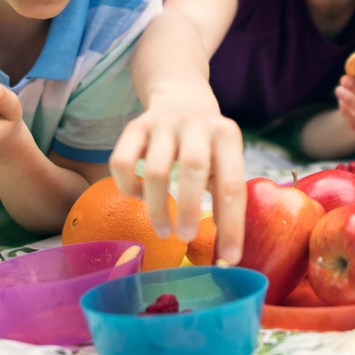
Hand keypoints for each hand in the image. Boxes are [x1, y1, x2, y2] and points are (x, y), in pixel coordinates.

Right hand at [108, 89, 245, 264]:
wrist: (181, 96)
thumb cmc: (208, 145)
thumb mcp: (225, 162)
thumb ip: (225, 199)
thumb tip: (227, 254)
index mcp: (227, 135)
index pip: (232, 185)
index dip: (231, 225)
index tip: (230, 258)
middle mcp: (196, 124)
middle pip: (193, 168)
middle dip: (189, 209)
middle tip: (186, 238)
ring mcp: (163, 123)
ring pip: (155, 170)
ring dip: (158, 207)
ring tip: (165, 230)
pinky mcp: (134, 126)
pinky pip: (121, 162)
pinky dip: (128, 187)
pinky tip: (141, 197)